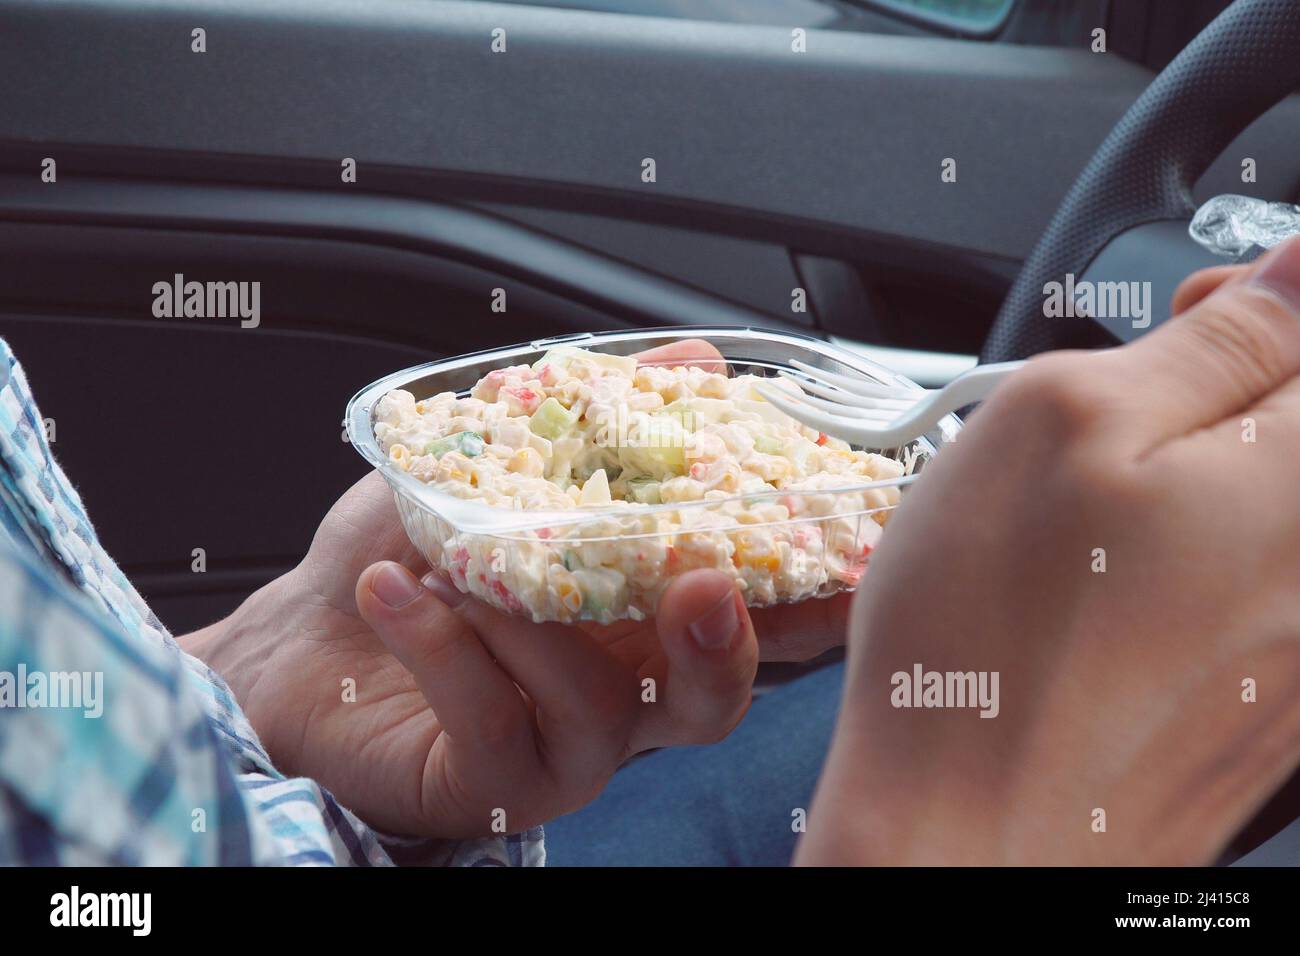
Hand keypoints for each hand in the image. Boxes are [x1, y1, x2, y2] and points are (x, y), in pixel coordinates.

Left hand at [182, 340, 847, 836]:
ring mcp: (561, 748)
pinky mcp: (488, 783)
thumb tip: (700, 364)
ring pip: (601, 709)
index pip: (753, 618)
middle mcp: (622, 692)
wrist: (310, 626)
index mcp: (644, 618)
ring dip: (533, 624)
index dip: (814, 594)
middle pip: (715, 699)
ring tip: (460, 563)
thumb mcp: (507, 461)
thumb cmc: (416, 550)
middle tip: (701, 583)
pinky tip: (398, 592)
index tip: (855, 550)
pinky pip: (492, 723)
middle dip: (725, 644)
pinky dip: (445, 648)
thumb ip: (605, 417)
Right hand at [797, 239, 1299, 865]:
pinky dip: (1201, 557)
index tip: (1198, 306)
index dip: (1268, 296)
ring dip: (1213, 473)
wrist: (966, 833)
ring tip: (1101, 504)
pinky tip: (1112, 585)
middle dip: (1240, 384)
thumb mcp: (1061, 421)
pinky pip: (1258, 591)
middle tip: (1134, 402)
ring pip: (1279, 510)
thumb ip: (1211, 336)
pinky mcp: (1271, 708)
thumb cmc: (988, 638)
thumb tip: (1293, 274)